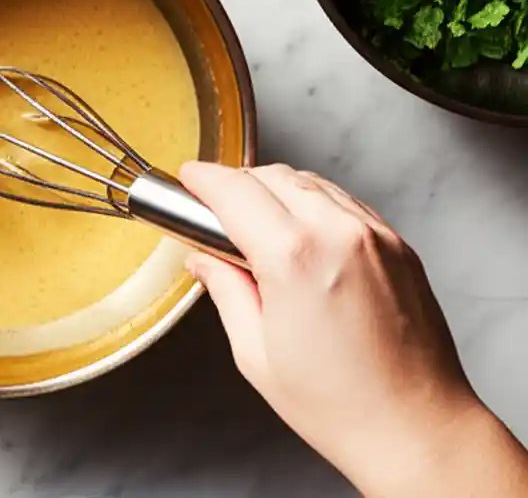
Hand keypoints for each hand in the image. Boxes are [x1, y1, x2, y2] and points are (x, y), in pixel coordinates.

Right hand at [180, 162, 527, 496]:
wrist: (416, 427)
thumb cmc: (339, 404)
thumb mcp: (255, 354)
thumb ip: (225, 291)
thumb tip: (203, 260)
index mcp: (295, 259)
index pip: (235, 191)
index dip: (203, 178)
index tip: (188, 178)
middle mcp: (340, 234)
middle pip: (272, 176)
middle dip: (235, 183)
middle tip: (212, 211)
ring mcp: (375, 236)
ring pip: (310, 183)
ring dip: (274, 189)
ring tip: (255, 225)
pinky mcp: (398, 246)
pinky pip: (345, 202)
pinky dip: (313, 203)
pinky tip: (299, 233)